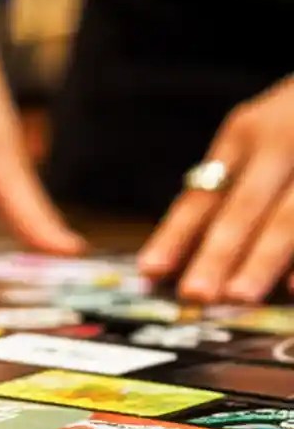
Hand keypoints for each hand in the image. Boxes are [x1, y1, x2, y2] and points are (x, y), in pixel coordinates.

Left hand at [139, 77, 293, 301]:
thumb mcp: (263, 136)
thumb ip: (228, 186)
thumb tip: (172, 258)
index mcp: (247, 133)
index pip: (203, 193)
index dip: (176, 234)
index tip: (149, 270)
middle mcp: (284, 139)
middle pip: (245, 205)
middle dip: (218, 252)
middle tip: (194, 294)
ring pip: (291, 215)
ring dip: (265, 257)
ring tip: (238, 295)